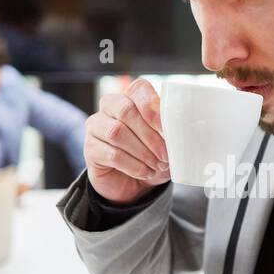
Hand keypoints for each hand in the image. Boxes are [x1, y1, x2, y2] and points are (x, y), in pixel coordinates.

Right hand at [84, 78, 171, 204]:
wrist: (134, 185)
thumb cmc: (152, 157)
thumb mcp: (167, 143)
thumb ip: (173, 131)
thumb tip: (183, 130)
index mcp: (132, 97)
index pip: (139, 89)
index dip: (152, 106)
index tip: (166, 129)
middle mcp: (110, 107)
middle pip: (126, 110)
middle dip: (149, 135)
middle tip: (165, 155)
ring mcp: (96, 126)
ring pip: (116, 132)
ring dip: (142, 152)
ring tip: (157, 165)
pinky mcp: (90, 149)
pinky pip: (112, 154)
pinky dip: (133, 165)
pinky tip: (145, 172)